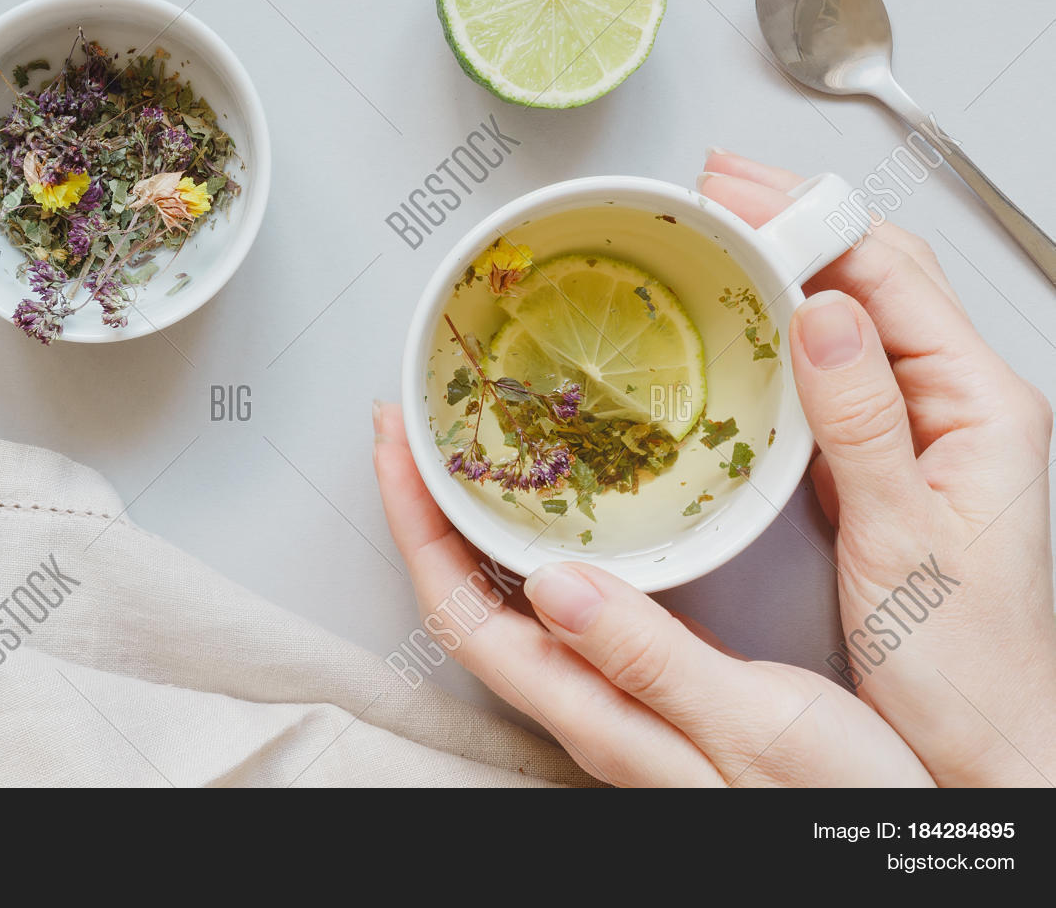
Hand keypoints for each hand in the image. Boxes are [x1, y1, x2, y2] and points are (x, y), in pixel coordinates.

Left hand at [372, 401, 932, 785]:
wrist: (878, 845)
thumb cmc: (829, 799)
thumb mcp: (749, 722)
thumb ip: (649, 658)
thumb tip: (554, 584)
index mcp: (594, 709)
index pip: (460, 613)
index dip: (416, 527)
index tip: (398, 451)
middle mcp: (587, 701)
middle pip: (465, 599)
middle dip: (427, 510)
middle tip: (415, 431)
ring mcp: (615, 691)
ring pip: (507, 599)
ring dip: (471, 523)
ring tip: (467, 454)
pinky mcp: (652, 679)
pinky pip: (565, 601)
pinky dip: (538, 544)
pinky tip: (560, 516)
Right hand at [701, 150, 1055, 785]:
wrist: (983, 742)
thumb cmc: (967, 664)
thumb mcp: (905, 541)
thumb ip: (864, 423)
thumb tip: (822, 312)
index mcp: (983, 408)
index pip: (893, 272)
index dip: (812, 215)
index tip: (740, 187)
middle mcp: (958, 407)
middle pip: (875, 275)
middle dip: (795, 220)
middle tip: (714, 193)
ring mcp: (921, 431)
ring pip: (850, 318)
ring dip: (784, 271)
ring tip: (717, 242)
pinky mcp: (885, 462)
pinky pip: (831, 374)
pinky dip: (779, 337)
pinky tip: (739, 330)